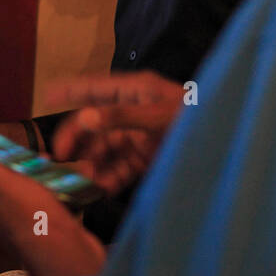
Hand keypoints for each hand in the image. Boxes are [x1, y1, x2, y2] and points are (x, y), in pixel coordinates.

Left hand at [0, 114, 105, 275]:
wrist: (67, 258)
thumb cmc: (33, 219)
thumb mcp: (0, 185)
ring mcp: (15, 212)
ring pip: (3, 179)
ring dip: (6, 161)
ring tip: (12, 147)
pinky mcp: (37, 216)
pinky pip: (29, 188)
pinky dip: (33, 173)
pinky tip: (47, 168)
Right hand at [45, 71, 184, 192]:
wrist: (228, 139)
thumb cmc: (197, 116)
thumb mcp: (158, 114)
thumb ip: (120, 116)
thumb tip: (84, 118)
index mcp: (134, 90)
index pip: (95, 87)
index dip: (70, 90)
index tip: (47, 95)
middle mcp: (131, 112)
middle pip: (93, 124)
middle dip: (77, 140)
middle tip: (61, 158)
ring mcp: (137, 136)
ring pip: (103, 149)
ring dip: (91, 163)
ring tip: (82, 179)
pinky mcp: (145, 158)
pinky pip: (119, 167)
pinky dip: (108, 178)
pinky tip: (99, 189)